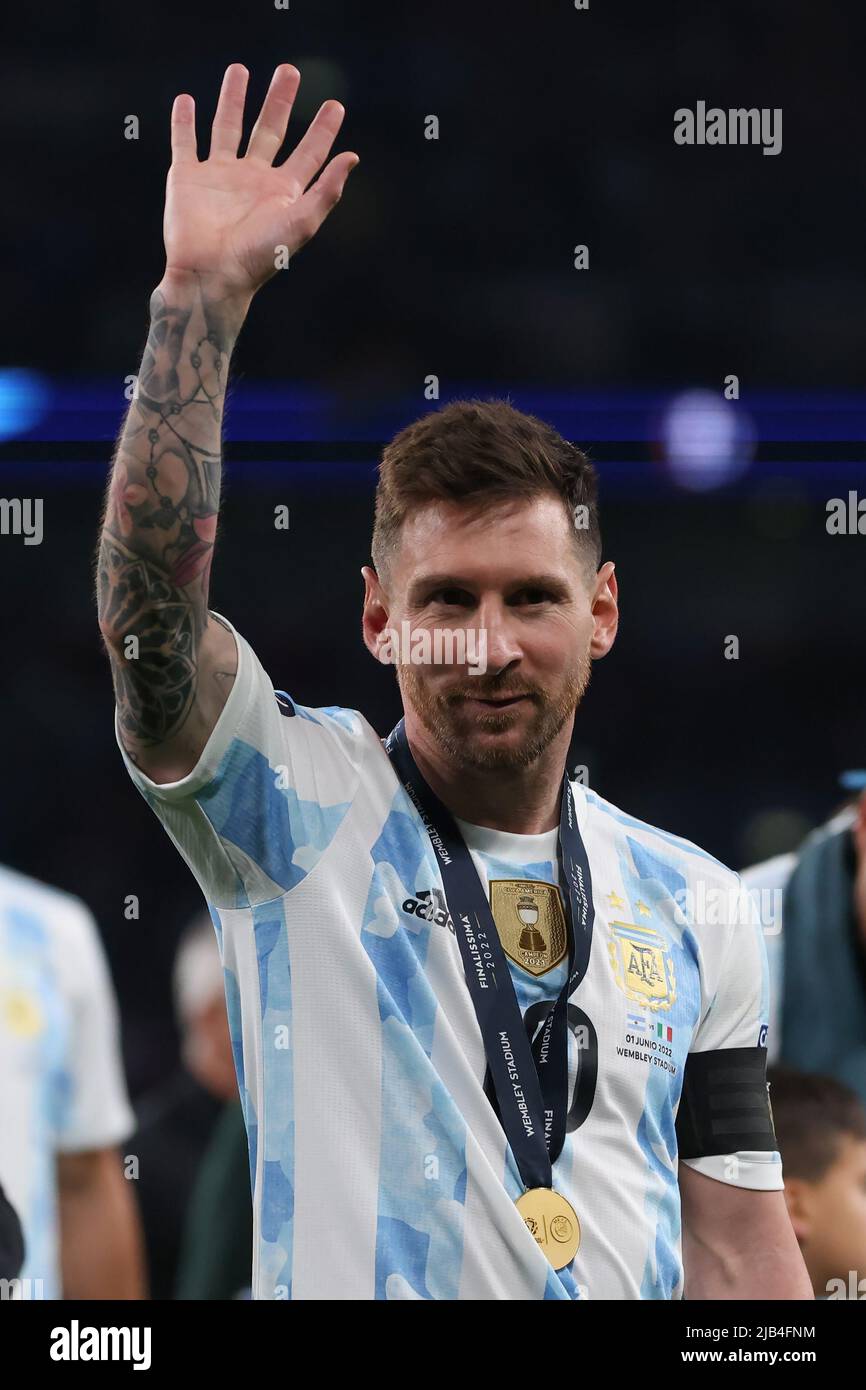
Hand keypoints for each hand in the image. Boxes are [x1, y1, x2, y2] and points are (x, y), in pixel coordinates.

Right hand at [163, 63, 358, 297]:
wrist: (211, 275)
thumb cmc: (259, 255)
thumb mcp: (302, 222)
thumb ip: (327, 189)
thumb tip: (352, 157)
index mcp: (282, 192)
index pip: (309, 153)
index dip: (323, 130)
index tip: (336, 105)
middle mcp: (252, 180)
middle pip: (270, 130)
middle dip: (279, 101)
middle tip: (288, 71)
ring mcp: (219, 177)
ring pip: (227, 128)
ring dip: (232, 99)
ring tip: (238, 70)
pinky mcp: (186, 179)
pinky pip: (185, 143)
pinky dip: (183, 122)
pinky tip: (186, 101)